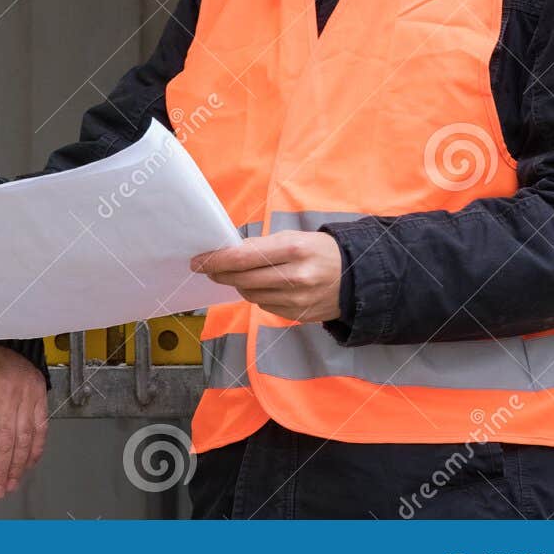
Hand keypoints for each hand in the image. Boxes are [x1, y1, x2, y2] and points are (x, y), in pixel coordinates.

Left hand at [0, 344, 47, 499]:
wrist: (3, 340)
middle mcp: (7, 392)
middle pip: (5, 438)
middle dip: (0, 468)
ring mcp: (26, 394)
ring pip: (24, 437)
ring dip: (17, 465)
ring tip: (9, 483)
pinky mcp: (40, 395)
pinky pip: (40, 427)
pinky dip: (35, 449)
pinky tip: (27, 464)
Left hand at [191, 230, 343, 322]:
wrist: (355, 279)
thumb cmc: (319, 251)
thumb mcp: (294, 237)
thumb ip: (261, 245)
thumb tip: (228, 252)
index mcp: (293, 250)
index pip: (244, 257)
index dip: (217, 260)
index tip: (199, 261)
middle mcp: (295, 277)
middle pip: (243, 278)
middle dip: (220, 273)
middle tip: (208, 268)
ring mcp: (296, 300)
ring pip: (250, 294)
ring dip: (238, 284)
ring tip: (237, 274)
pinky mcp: (297, 315)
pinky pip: (264, 306)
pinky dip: (257, 295)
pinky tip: (261, 286)